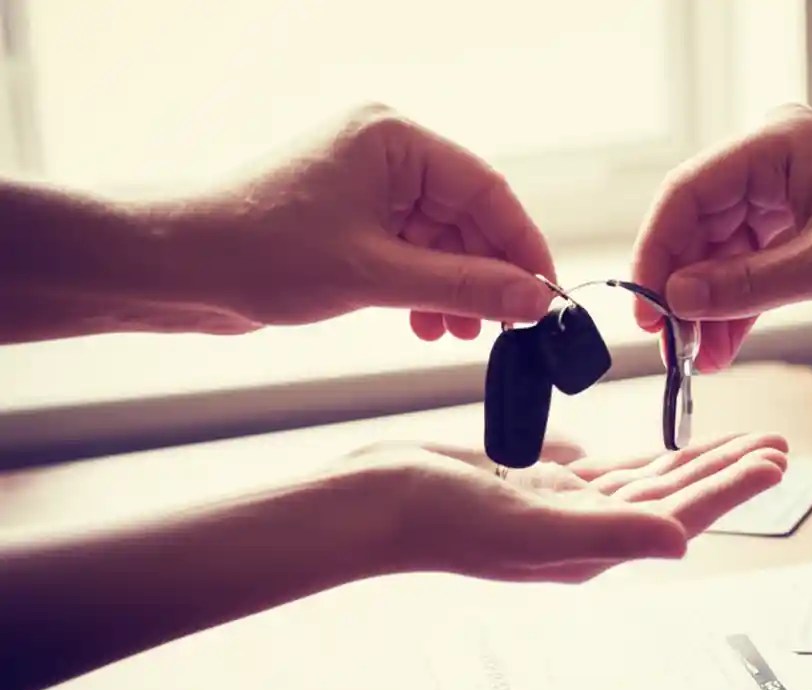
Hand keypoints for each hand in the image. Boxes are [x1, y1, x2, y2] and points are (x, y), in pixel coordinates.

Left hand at [169, 103, 555, 337]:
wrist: (174, 267)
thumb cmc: (261, 252)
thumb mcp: (376, 276)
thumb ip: (463, 287)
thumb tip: (534, 300)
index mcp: (394, 139)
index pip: (487, 188)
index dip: (522, 245)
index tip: (545, 296)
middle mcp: (385, 154)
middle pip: (466, 216)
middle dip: (485, 274)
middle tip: (505, 327)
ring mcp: (366, 188)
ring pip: (440, 240)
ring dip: (455, 289)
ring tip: (459, 334)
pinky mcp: (350, 220)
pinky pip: (410, 253)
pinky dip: (424, 290)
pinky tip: (425, 326)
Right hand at [335, 433, 787, 581]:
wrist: (374, 501)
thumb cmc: (440, 518)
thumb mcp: (531, 525)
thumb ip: (610, 533)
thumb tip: (681, 542)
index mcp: (593, 545)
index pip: (680, 513)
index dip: (732, 489)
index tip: (776, 461)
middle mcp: (585, 529)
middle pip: (674, 493)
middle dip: (726, 469)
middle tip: (772, 443)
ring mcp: (560, 505)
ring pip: (645, 476)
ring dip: (691, 457)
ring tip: (733, 438)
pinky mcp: (535, 482)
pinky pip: (602, 466)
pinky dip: (636, 453)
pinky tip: (655, 444)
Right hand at [632, 104, 811, 370]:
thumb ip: (746, 284)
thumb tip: (676, 300)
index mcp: (777, 143)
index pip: (689, 191)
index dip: (658, 250)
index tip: (646, 306)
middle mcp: (775, 164)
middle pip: (699, 226)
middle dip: (684, 288)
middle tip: (670, 344)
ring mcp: (787, 198)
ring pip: (721, 255)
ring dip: (709, 307)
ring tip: (698, 359)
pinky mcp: (802, 232)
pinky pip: (751, 270)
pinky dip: (738, 309)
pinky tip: (723, 349)